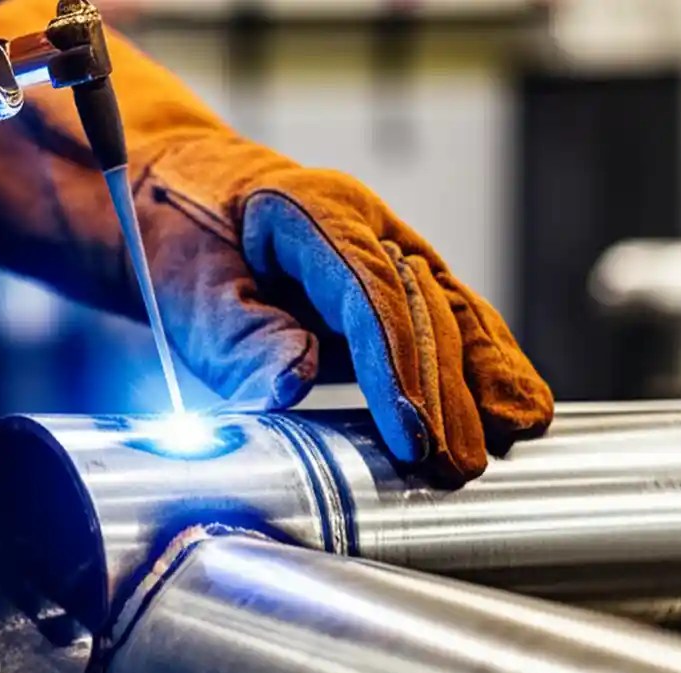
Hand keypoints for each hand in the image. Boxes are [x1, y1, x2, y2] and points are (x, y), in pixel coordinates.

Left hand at [149, 138, 554, 481]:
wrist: (169, 200)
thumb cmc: (174, 237)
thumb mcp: (186, 286)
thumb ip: (235, 336)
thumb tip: (290, 386)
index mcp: (309, 209)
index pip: (368, 291)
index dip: (395, 365)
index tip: (411, 434)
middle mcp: (361, 223)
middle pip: (422, 304)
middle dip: (445, 389)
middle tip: (457, 465)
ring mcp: (381, 249)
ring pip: (450, 310)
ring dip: (480, 378)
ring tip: (512, 439)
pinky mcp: (387, 284)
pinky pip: (444, 322)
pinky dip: (479, 365)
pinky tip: (512, 410)